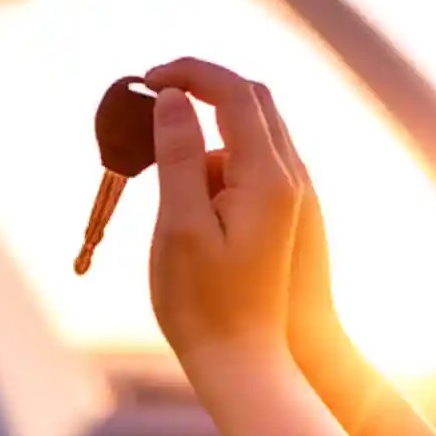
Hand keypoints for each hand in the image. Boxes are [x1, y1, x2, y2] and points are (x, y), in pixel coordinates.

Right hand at [144, 57, 303, 374]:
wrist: (244, 363)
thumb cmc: (203, 302)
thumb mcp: (180, 226)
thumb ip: (177, 157)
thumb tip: (172, 97)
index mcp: (267, 176)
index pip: (234, 92)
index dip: (189, 73)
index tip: (146, 79)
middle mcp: (288, 178)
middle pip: (251, 99)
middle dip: (201, 86)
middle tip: (152, 96)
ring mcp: (288, 196)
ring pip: (249, 130)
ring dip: (203, 125)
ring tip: (158, 163)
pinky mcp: (278, 214)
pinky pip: (247, 161)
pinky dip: (211, 156)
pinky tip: (183, 195)